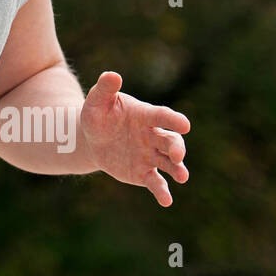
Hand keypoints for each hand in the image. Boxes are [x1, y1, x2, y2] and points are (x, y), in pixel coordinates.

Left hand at [79, 71, 189, 206]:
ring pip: (169, 163)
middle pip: (171, 141)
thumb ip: (105, 89)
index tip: (185, 124)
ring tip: (182, 177)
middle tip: (177, 155)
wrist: (91, 139)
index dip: (174, 120)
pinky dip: (162, 191)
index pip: (162, 116)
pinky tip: (166, 201)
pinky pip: (156, 182)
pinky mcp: (144, 172)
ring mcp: (151, 155)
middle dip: (177, 148)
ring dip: (177, 169)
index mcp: (145, 115)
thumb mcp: (97, 101)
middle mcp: (153, 136)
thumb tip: (112, 75)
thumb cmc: (98, 115)